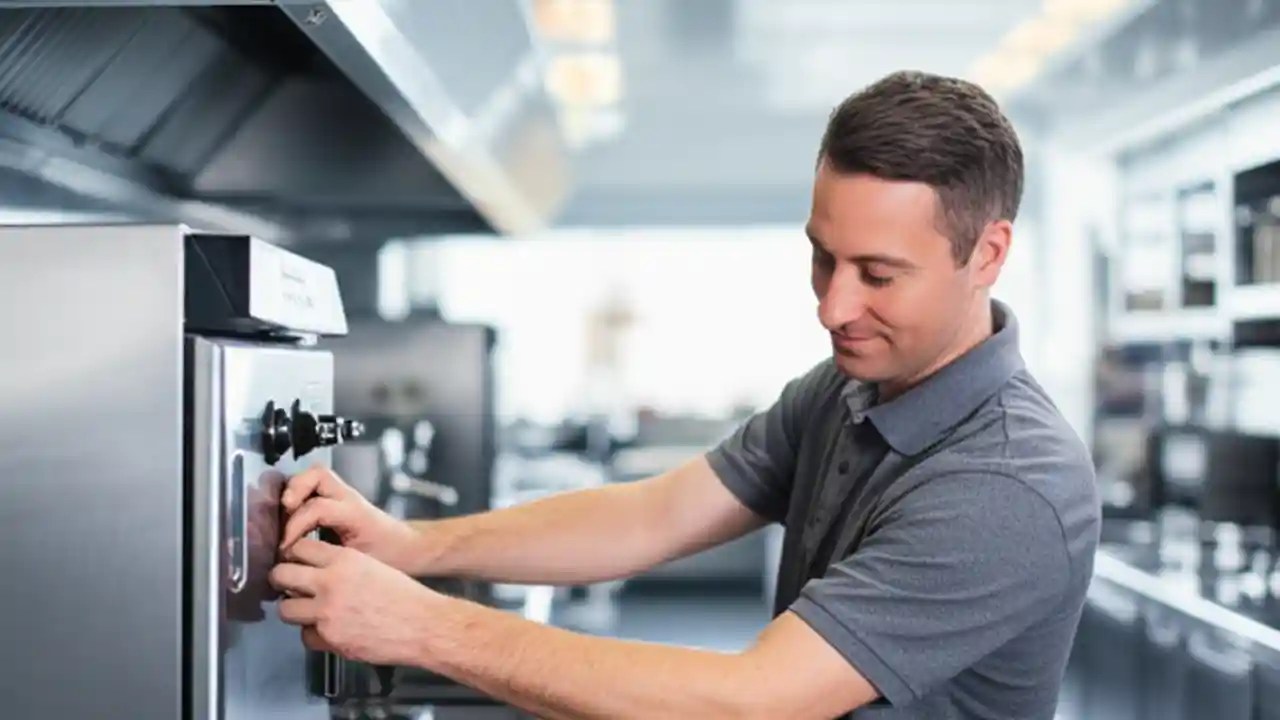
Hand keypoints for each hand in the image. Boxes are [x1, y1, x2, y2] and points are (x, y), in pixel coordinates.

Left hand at [270, 538, 439, 666]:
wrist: (423, 624)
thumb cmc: (404, 597)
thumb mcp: (371, 567)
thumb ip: (341, 566)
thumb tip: (315, 571)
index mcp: (344, 559)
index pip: (299, 548)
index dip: (294, 556)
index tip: (294, 562)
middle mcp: (330, 582)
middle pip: (281, 575)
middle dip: (281, 581)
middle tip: (287, 586)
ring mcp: (327, 611)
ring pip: (285, 609)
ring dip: (294, 610)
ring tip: (306, 610)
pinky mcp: (329, 637)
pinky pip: (305, 636)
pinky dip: (314, 636)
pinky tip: (328, 631)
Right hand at [279, 466, 424, 572]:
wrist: (409, 547)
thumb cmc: (388, 557)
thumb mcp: (360, 562)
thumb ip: (329, 559)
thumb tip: (294, 564)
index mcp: (355, 512)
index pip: (318, 507)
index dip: (296, 526)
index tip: (285, 548)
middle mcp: (348, 498)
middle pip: (317, 474)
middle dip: (294, 490)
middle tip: (282, 514)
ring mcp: (343, 495)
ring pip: (313, 475)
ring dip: (294, 489)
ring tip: (282, 513)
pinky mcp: (338, 499)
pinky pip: (314, 487)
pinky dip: (298, 496)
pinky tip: (290, 518)